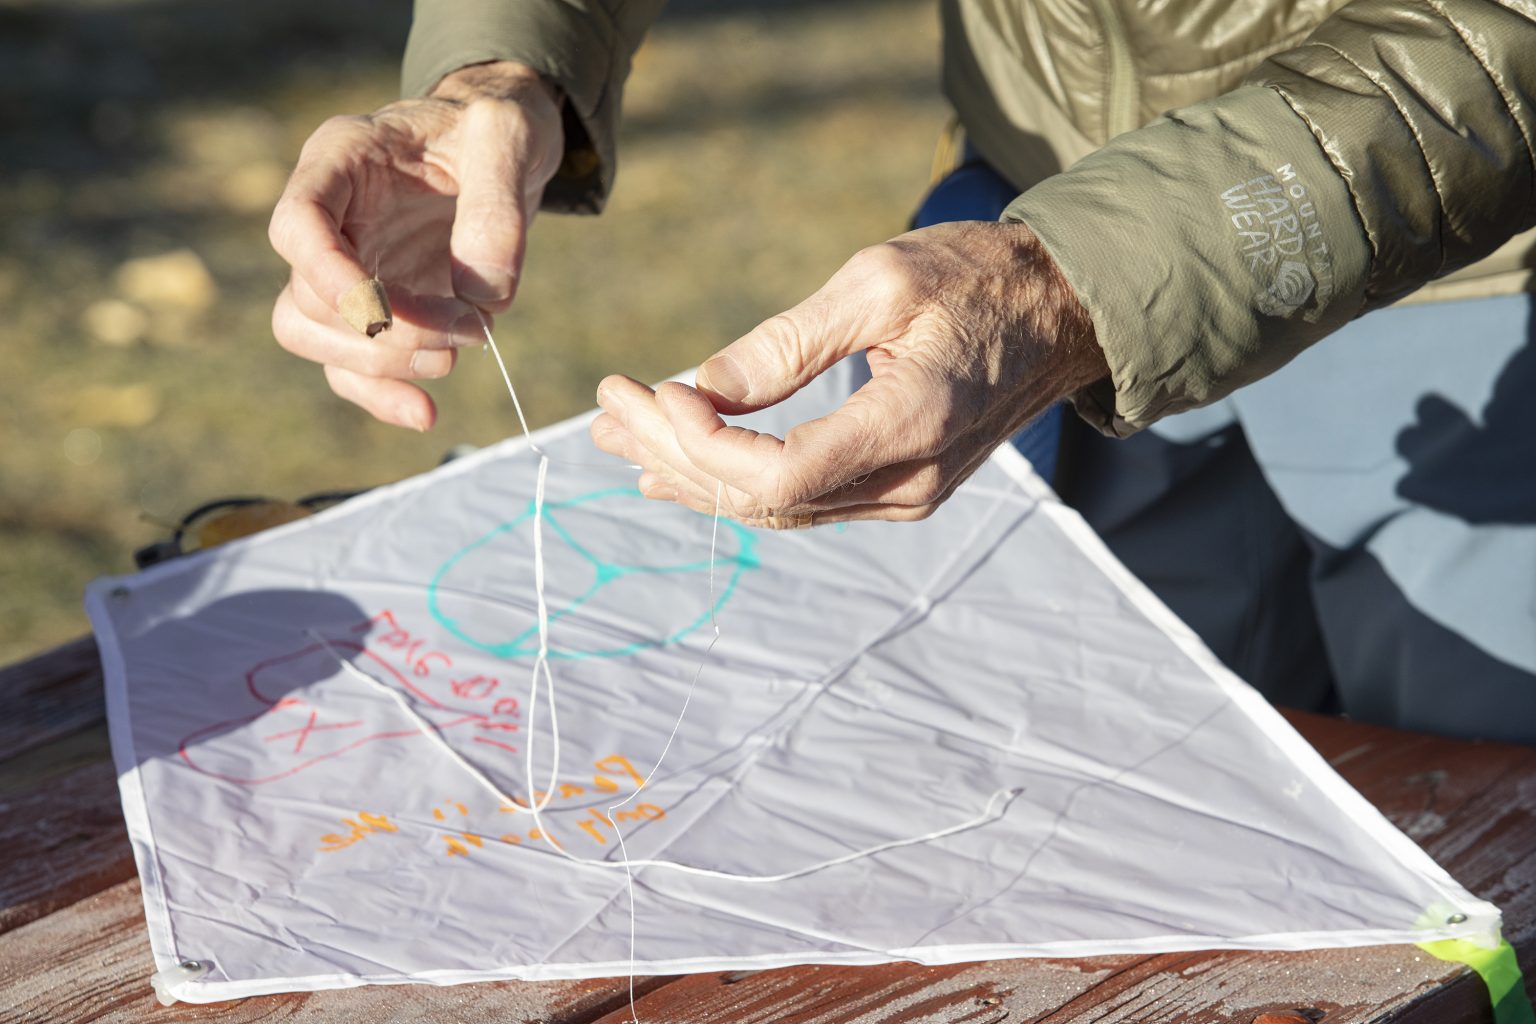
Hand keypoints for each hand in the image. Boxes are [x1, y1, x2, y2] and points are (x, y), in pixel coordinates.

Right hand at [268, 62, 562, 429]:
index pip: (298, 223)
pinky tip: (425, 413)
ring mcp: (346, 267)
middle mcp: (330, 217)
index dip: (327, 275)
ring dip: (378, 366)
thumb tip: (482, 296)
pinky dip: (381, 396)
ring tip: (451, 361)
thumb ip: (497, 207)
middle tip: (466, 330)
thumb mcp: (510, 136)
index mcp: (342, 159)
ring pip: (313, 336)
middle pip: (308, 295)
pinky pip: (350, 365)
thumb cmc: (498, 126)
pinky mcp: (374, 310)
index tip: (380, 312)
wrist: (505, 147)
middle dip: (384, 330)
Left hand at [590, 221, 1105, 526]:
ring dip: (690, 474)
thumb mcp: (880, 281)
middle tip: (605, 408)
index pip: (777, 477)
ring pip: (773, 510)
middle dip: (672, 455)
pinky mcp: (895, 488)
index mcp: (911, 425)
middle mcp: (908, 481)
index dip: (700, 446)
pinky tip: (675, 469)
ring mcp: (904, 495)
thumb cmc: (979, 278)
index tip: (655, 390)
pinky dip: (732, 481)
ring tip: (617, 438)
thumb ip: (789, 343)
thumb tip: (701, 390)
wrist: (1063, 313)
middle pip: (761, 501)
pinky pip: (799, 501)